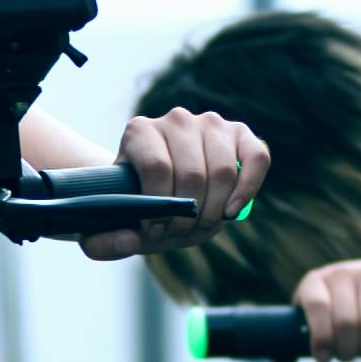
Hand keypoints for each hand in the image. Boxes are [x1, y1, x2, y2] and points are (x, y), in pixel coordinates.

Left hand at [87, 102, 273, 258]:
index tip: (154, 231)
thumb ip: (104, 242)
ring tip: (200, 226)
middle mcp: (176, 120)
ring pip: (223, 170)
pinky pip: (256, 157)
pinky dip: (248, 189)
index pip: (157, 167)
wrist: (159, 188)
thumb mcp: (111, 225)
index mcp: (140, 131)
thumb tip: (132, 240)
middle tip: (179, 234)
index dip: (159, 207)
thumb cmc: (137, 205)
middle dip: (188, 215)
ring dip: (214, 210)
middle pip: (192, 173)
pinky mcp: (240, 134)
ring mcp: (211, 123)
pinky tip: (231, 212)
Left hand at [268, 256, 360, 361]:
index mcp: (314, 283)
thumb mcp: (312, 332)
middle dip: (348, 351)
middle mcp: (343, 272)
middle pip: (347, 321)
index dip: (321, 338)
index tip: (324, 361)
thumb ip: (287, 358)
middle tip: (349, 357)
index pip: (316, 305)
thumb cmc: (339, 317)